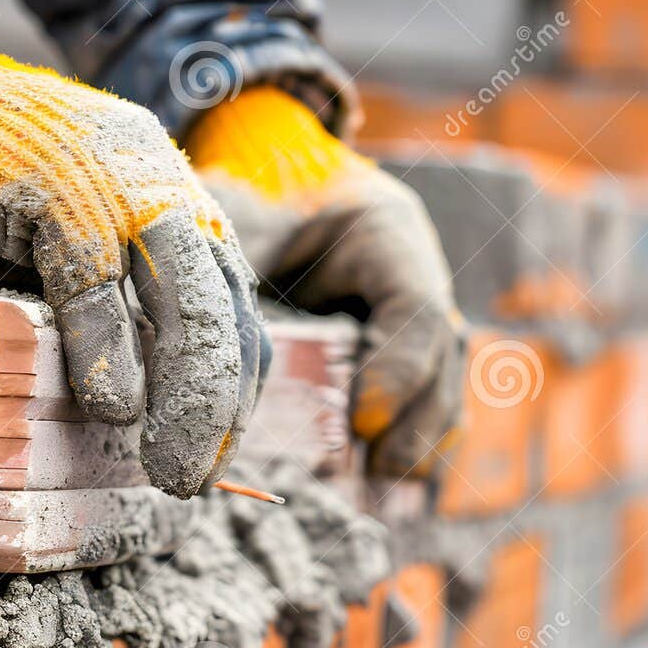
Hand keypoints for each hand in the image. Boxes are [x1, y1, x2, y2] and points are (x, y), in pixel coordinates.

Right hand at [0, 16, 264, 497]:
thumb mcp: (38, 240)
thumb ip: (87, 296)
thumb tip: (122, 394)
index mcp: (159, 187)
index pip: (226, 297)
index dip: (230, 380)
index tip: (215, 449)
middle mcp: (152, 177)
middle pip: (220, 303)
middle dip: (218, 402)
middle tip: (193, 477)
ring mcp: (109, 175)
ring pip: (183, 293)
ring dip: (185, 391)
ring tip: (168, 463)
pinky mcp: (53, 181)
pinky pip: (97, 276)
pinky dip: (107, 347)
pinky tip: (110, 408)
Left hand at [185, 86, 465, 477]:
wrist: (258, 165)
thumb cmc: (244, 190)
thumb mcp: (232, 223)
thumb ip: (228, 285)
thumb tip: (204, 375)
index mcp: (384, 228)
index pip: (416, 306)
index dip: (397, 372)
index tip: (359, 423)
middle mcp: (412, 266)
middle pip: (444, 351)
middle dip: (417, 418)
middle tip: (377, 467)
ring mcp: (407, 302)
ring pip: (441, 375)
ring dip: (419, 434)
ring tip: (382, 482)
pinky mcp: (389, 335)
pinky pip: (419, 388)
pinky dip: (408, 430)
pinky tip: (385, 475)